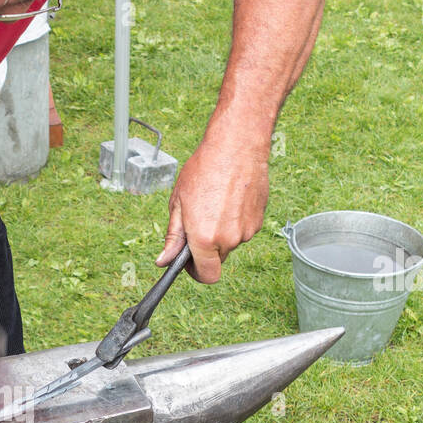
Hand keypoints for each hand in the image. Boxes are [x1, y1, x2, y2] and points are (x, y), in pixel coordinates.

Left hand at [155, 138, 269, 282]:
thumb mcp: (178, 204)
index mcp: (205, 239)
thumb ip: (173, 237)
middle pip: (217, 259)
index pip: (206, 276)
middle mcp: (229, 240)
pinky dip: (235, 221)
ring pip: (230, 243)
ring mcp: (247, 231)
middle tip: (199, 220)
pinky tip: (230, 199)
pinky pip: (243, 229)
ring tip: (215, 203)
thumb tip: (163, 261)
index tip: (189, 262)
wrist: (237, 146)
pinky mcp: (259, 220)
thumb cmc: (204, 170)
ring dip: (221, 232)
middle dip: (207, 248)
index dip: (196, 272)